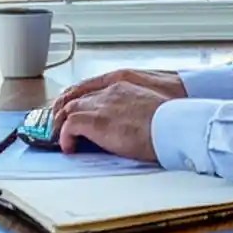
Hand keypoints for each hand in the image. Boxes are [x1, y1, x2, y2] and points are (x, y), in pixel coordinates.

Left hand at [51, 68, 186, 128]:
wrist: (172, 125)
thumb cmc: (169, 121)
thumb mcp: (150, 106)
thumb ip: (134, 108)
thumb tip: (131, 123)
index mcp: (123, 85)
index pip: (90, 88)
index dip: (77, 100)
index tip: (71, 110)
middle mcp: (109, 91)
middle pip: (76, 97)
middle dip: (65, 112)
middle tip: (60, 126)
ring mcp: (101, 104)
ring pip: (69, 109)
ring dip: (62, 124)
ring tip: (61, 138)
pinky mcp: (95, 121)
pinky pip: (70, 126)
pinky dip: (66, 137)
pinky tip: (70, 148)